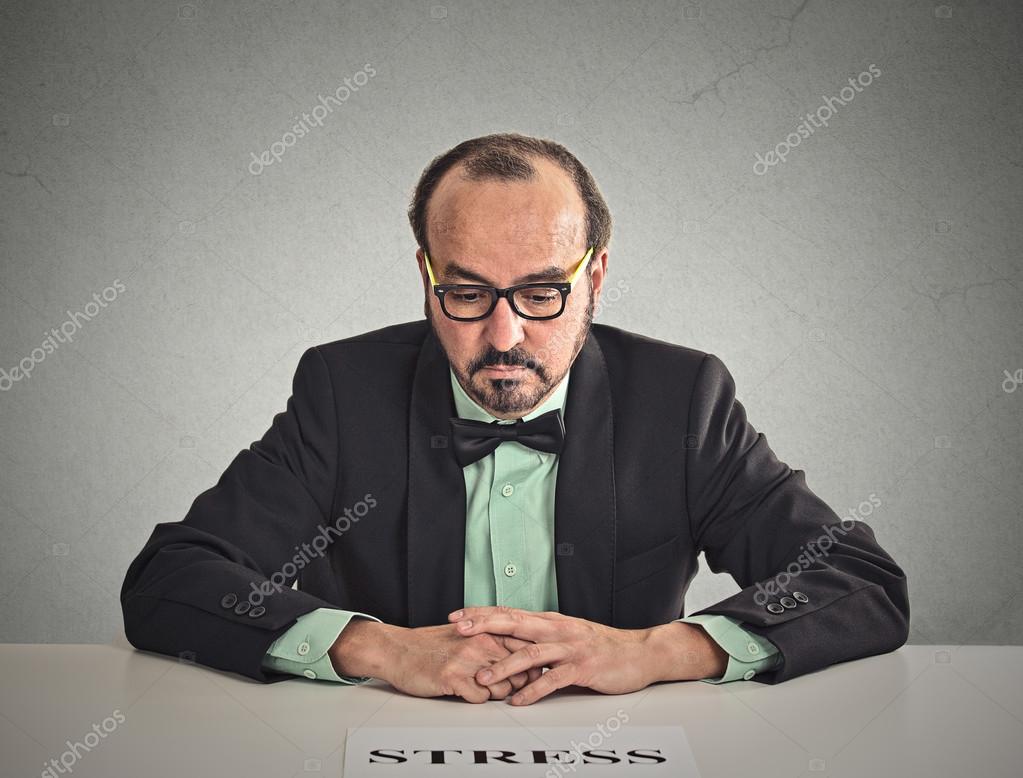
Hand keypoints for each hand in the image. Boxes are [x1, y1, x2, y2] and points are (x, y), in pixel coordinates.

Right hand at [329, 620, 541, 702]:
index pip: (525, 649)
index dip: (530, 666)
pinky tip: (466, 692)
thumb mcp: (467, 635)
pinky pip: (480, 698)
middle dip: (516, 684)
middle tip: (505, 686)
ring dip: (496, 694)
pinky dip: (477, 699)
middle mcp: (480, 643)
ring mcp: (467, 661)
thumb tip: (518, 659)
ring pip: (502, 688)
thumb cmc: (431, 645)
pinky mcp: (453, 678)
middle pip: (519, 672)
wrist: (398, 650)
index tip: (528, 675)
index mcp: (487, 631)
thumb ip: (493, 643)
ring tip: (482, 689)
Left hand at [447, 606, 727, 704]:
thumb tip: (508, 644)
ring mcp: (570, 648)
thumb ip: (540, 639)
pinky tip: (518, 701)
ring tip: (482, 678)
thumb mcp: (566, 636)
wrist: (640, 653)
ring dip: (504, 666)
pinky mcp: (583, 668)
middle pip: (515, 623)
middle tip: (459, 630)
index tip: (458, 615)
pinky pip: (553, 680)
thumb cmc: (601, 647)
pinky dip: (533, 690)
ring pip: (531, 654)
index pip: (510, 613)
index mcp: (550, 621)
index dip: (483, 613)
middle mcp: (557, 629)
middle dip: (485, 625)